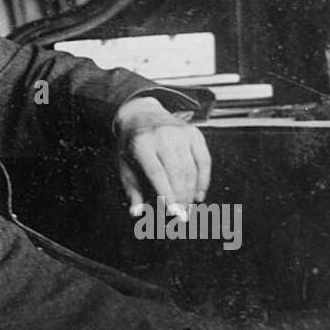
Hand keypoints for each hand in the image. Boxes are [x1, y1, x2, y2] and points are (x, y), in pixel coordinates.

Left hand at [114, 96, 210, 218]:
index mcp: (141, 144)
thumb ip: (132, 190)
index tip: (173, 212)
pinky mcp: (193, 132)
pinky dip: (204, 179)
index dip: (166, 194)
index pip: (157, 173)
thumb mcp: (124, 165)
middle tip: (182, 215)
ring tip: (188, 207)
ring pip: (191, 168)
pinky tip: (199, 194)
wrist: (141, 114)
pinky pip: (204, 160)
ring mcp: (180, 133)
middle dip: (181, 197)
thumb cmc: (131, 146)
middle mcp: (162, 136)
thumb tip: (136, 213)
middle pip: (176, 172)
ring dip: (192, 191)